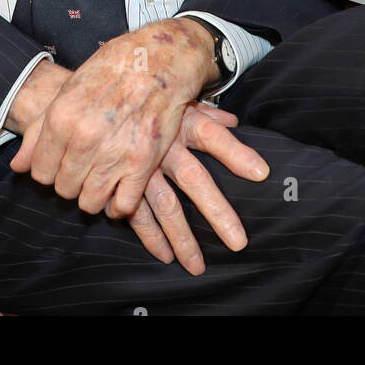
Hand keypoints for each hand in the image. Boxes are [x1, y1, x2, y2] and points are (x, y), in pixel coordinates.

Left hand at [9, 19, 213, 214]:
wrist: (159, 59)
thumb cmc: (112, 70)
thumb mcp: (67, 91)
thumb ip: (38, 131)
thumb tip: (18, 166)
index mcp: (60, 118)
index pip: (39, 172)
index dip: (50, 170)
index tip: (62, 163)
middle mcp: (84, 138)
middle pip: (64, 189)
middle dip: (71, 182)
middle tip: (85, 167)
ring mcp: (113, 153)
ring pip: (90, 203)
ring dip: (94, 195)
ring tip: (102, 178)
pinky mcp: (142, 163)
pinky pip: (123, 206)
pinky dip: (120, 204)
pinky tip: (121, 188)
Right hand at [118, 102, 268, 274]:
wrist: (102, 99)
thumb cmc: (146, 100)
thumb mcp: (177, 100)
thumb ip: (206, 113)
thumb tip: (233, 121)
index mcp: (181, 123)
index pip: (214, 137)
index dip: (237, 153)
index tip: (261, 173)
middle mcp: (164, 147)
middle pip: (195, 180)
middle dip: (217, 212)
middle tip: (237, 242)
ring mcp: (141, 166)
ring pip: (165, 205)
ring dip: (182, 238)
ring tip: (196, 265)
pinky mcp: (121, 180)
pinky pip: (135, 212)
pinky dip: (149, 235)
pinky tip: (163, 254)